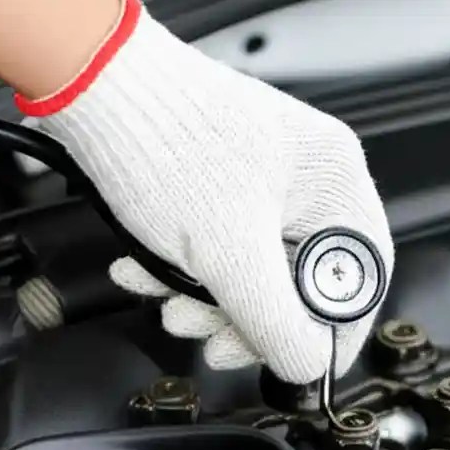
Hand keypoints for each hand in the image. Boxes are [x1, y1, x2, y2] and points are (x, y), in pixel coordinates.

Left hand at [21, 0, 392, 383]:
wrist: (88, 84)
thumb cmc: (164, 142)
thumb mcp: (229, 255)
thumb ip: (277, 323)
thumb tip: (307, 365)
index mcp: (333, 179)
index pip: (361, 276)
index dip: (334, 331)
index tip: (304, 365)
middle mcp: (306, 175)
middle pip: (299, 280)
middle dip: (247, 318)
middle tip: (214, 341)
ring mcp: (260, 177)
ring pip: (252, 270)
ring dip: (204, 299)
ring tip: (166, 301)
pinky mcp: (217, 181)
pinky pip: (217, 248)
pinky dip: (181, 270)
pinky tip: (143, 270)